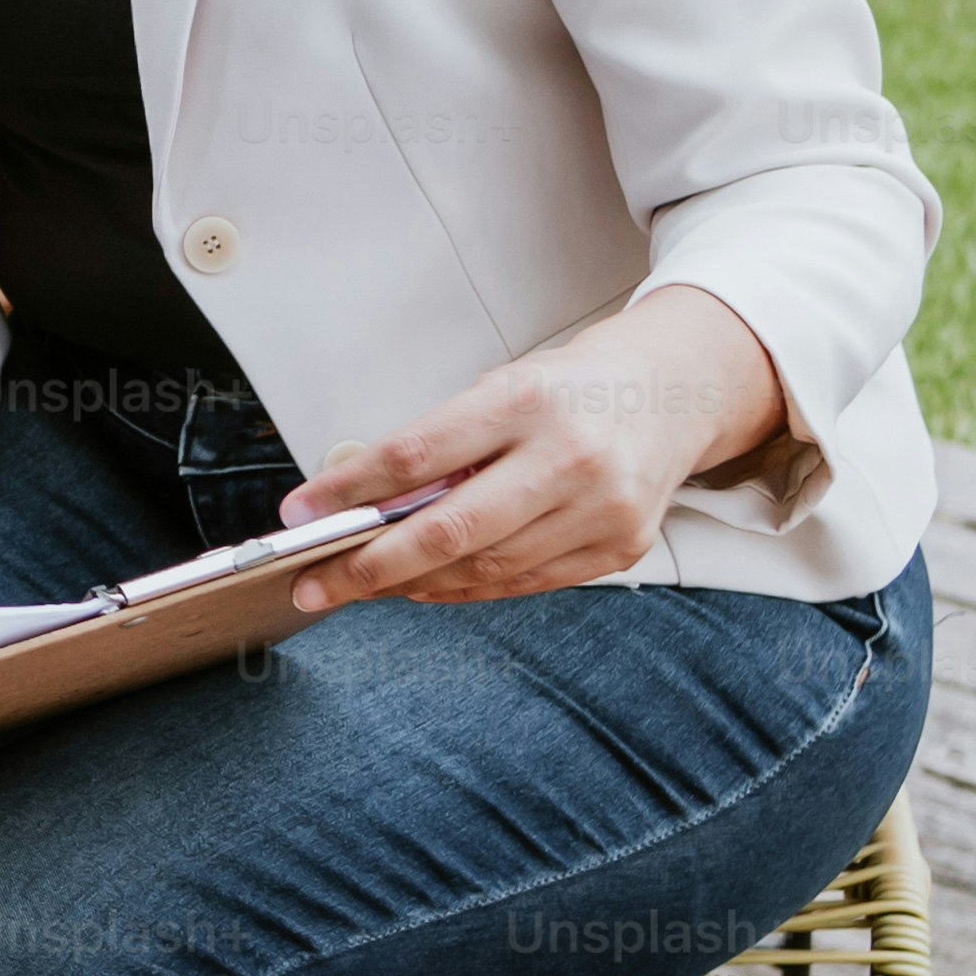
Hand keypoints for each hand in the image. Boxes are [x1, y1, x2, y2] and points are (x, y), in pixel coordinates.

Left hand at [278, 286, 785, 612]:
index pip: (418, 453)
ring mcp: (600, 510)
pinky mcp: (619, 548)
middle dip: (369, 566)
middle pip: (449, 529)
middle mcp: (569, 457)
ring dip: (411, 583)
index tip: (301, 514)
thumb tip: (358, 500)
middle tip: (314, 585)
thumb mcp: (500, 387)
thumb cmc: (572, 387)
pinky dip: (464, 589)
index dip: (351, 490)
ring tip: (362, 585)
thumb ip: (439, 442)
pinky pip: (522, 584)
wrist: (674, 392)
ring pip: (483, 568)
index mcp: (527, 400)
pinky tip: (425, 585)